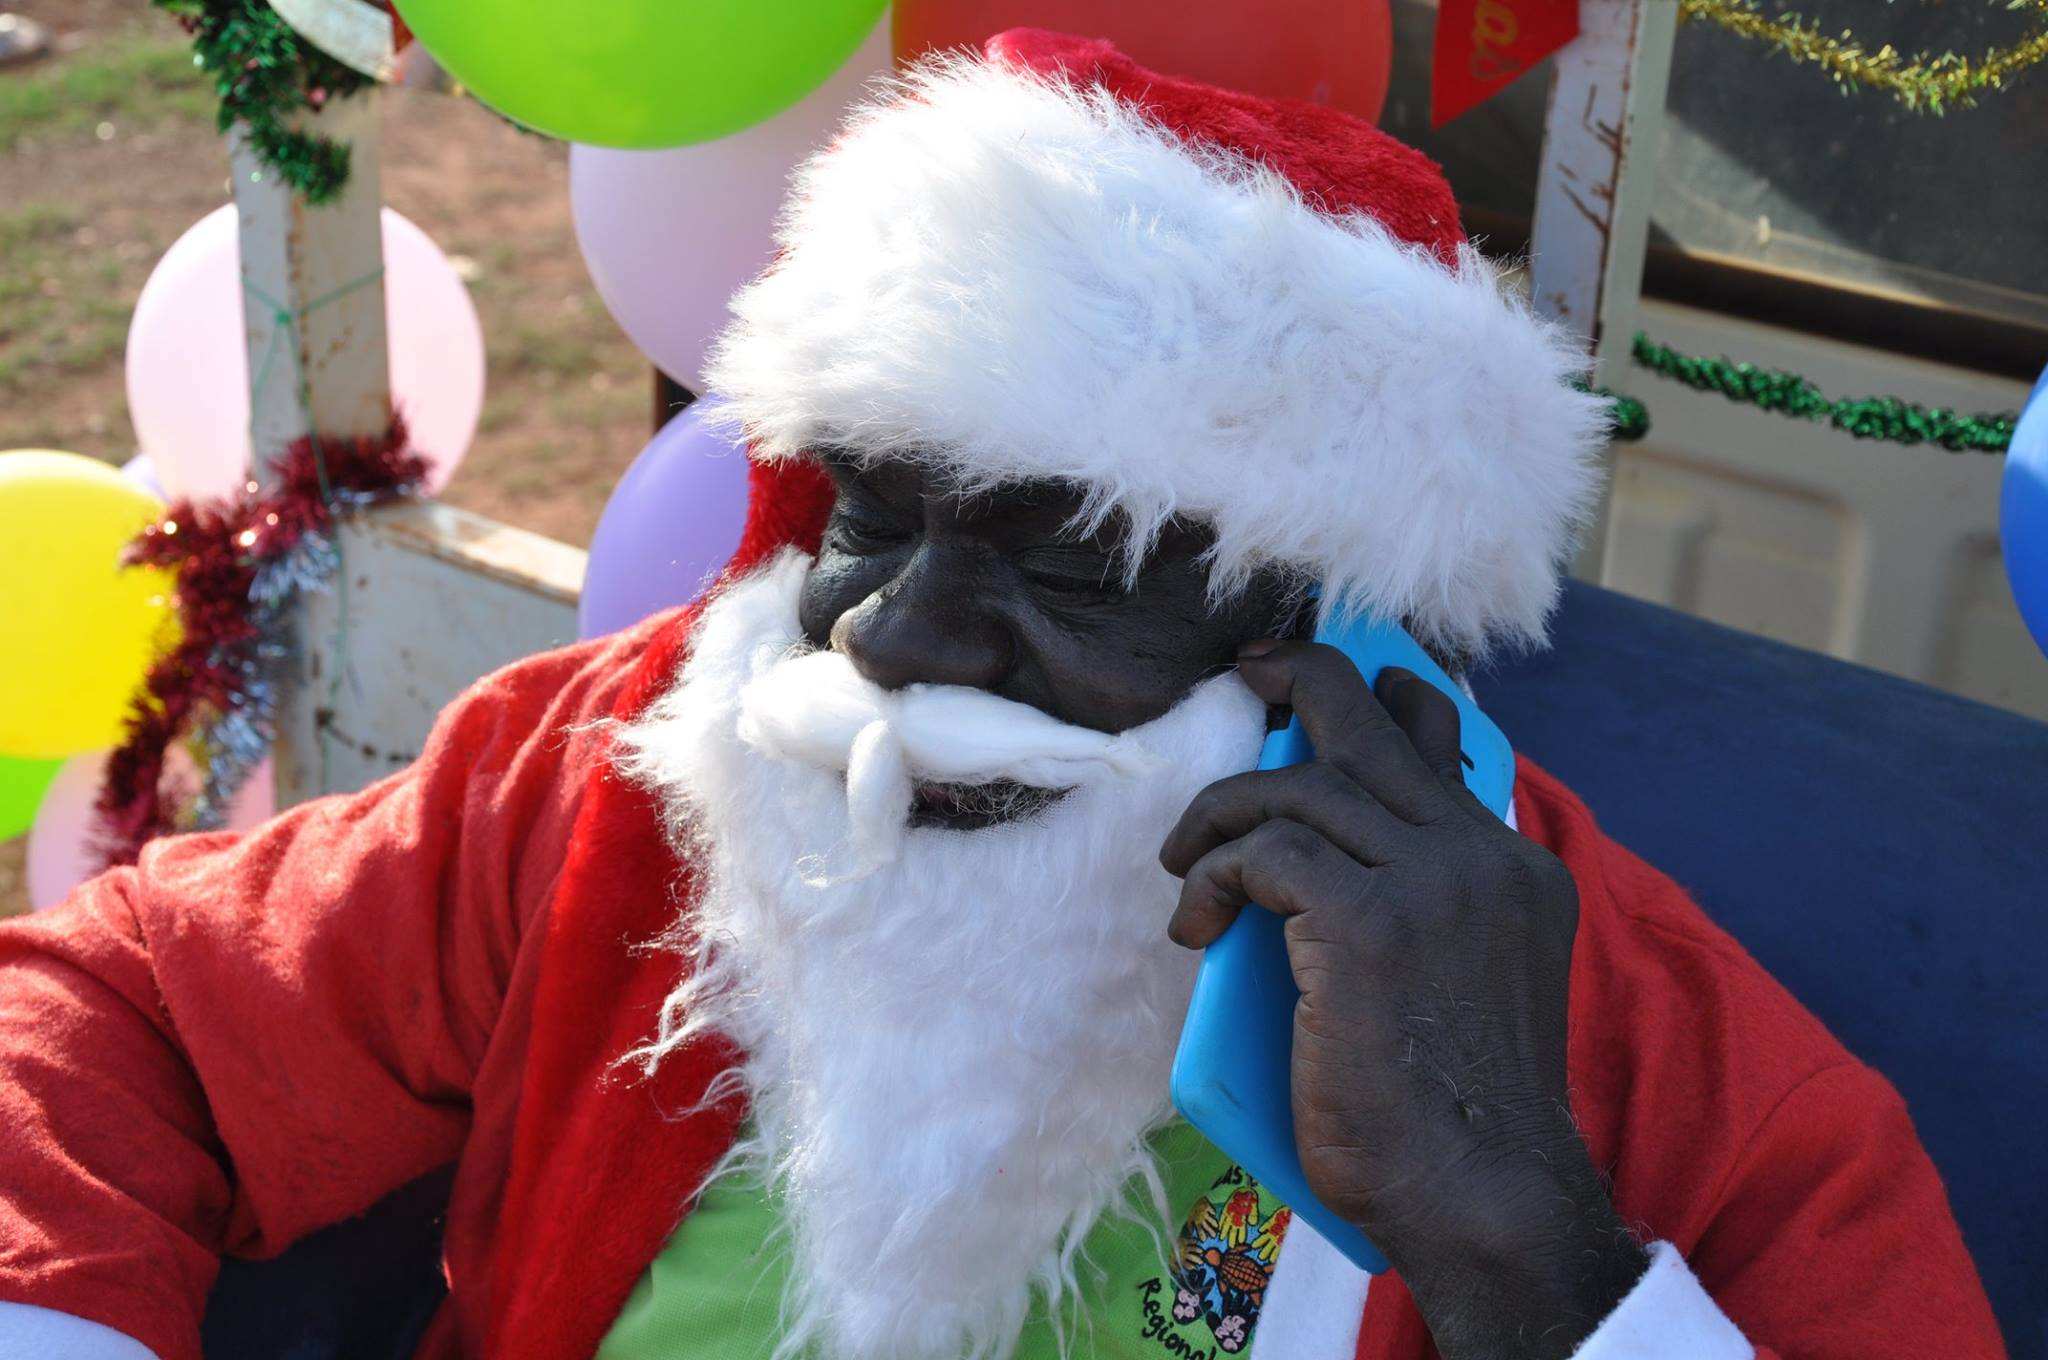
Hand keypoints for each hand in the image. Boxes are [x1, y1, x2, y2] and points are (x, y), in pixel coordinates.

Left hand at [1160, 641, 1646, 1359]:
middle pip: (1372, 719)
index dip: (1371, 692)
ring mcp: (1431, 882)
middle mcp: (1481, 855)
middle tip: (1246, 674)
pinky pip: (1263, 855)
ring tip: (1183, 864)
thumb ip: (1420, 905)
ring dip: (1221, 815)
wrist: (1482, 1193)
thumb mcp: (1460, 978)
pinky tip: (1193, 925)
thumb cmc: (1451, 1110)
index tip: (1300, 686)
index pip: (1442, 734)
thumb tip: (1314, 859)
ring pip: (1298, 787)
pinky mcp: (1368, 923)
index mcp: (1513, 866)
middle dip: (1298, 677)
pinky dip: (1212, 876)